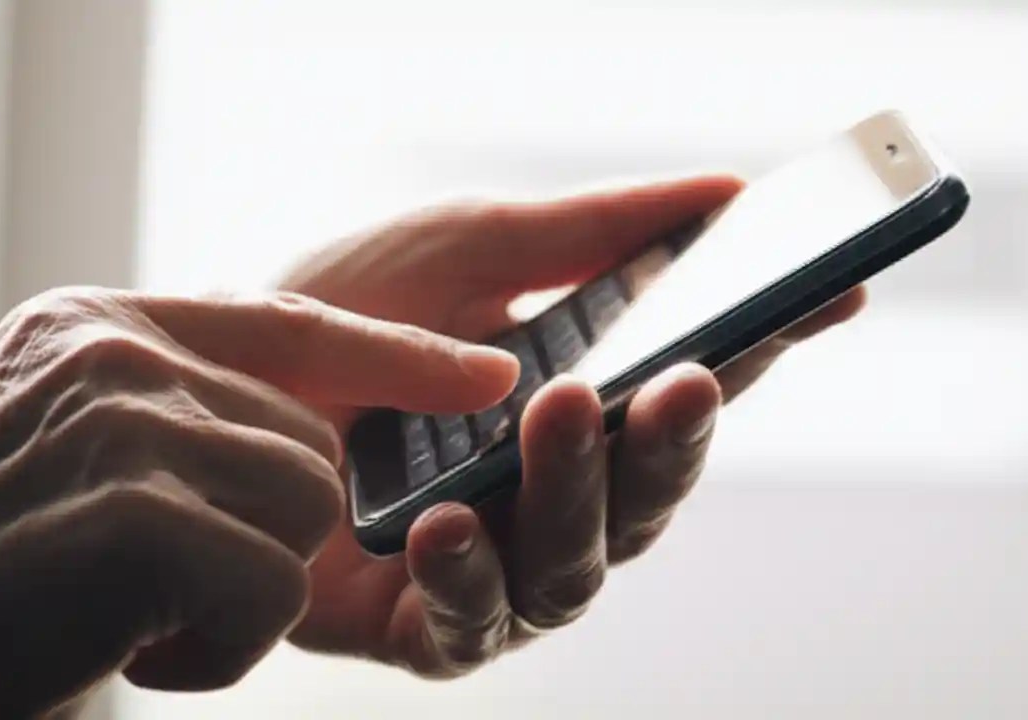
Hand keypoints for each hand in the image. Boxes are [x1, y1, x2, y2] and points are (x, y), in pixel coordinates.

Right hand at [0, 288, 517, 716]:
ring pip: (305, 512)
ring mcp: (124, 422)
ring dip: (240, 595)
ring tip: (130, 612)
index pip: (290, 319)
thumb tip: (312, 452)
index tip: (487, 373)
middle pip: (311, 445)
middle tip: (156, 582)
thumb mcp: (61, 450)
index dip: (397, 353)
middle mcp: (115, 351)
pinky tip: (128, 646)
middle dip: (266, 537)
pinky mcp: (136, 514)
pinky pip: (270, 588)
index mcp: (100, 324)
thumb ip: (172, 416)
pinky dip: (217, 649)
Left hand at [280, 177, 865, 675]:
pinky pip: (471, 625)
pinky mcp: (421, 626)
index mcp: (578, 406)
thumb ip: (586, 230)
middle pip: (649, 496)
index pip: (686, 388)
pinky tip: (449, 519)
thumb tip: (725, 190)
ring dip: (576, 496)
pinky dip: (468, 575)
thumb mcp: (464, 245)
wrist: (204, 379)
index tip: (823, 294)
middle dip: (671, 442)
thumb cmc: (342, 310)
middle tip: (676, 378)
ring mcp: (493, 567)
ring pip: (579, 567)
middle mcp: (550, 497)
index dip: (757, 348)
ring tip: (557, 416)